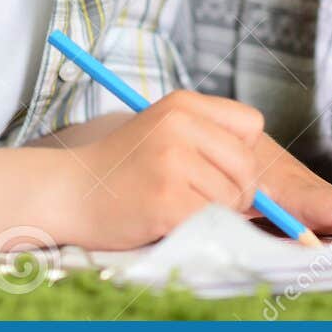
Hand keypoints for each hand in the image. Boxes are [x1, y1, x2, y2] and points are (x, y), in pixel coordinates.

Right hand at [64, 90, 263, 248]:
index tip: (220, 169)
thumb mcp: (167, 133)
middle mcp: (179, 125)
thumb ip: (212, 142)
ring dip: (214, 212)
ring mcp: (172, 161)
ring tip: (176, 205)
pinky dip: (196, 227)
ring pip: (232, 196)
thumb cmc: (123, 169)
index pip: (251, 124)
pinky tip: (167, 219)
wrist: (67, 193)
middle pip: (248, 165)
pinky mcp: (166, 198)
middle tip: (204, 199)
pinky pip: (211, 219)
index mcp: (183, 103)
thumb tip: (264, 182)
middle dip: (238, 191)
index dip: (243, 153)